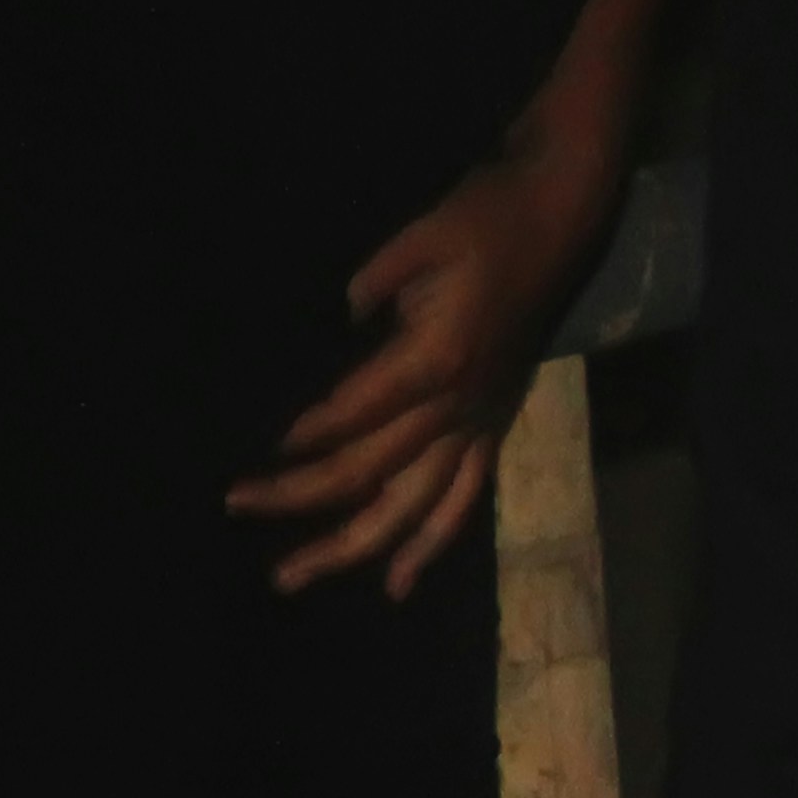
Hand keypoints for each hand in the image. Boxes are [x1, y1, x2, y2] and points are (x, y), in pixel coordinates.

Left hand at [231, 127, 618, 594]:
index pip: (355, 414)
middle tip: (235, 504)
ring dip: (352, 547)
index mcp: (439, 359)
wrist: (562, 213)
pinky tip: (398, 584)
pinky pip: (465, 497)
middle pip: (370, 471)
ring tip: (293, 576)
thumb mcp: (420, 238)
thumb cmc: (486, 217)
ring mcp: (480, 419)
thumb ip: (371, 287)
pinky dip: (432, 544)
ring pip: (413, 505)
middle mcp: (460, 404)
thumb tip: (341, 323)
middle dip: (298, 494)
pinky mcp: (495, 422)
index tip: (261, 448)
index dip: (307, 434)